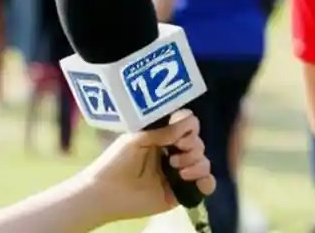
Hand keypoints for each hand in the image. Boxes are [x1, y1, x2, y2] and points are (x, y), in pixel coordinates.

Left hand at [74, 110, 214, 223]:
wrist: (107, 193)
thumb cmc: (116, 161)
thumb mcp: (137, 139)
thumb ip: (163, 131)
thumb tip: (189, 122)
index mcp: (162, 136)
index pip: (187, 126)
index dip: (189, 128)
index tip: (180, 137)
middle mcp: (172, 152)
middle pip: (198, 143)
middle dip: (192, 148)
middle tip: (175, 156)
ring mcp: (178, 173)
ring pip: (203, 162)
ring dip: (197, 164)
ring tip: (179, 172)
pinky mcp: (181, 192)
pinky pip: (205, 185)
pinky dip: (207, 182)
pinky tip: (199, 183)